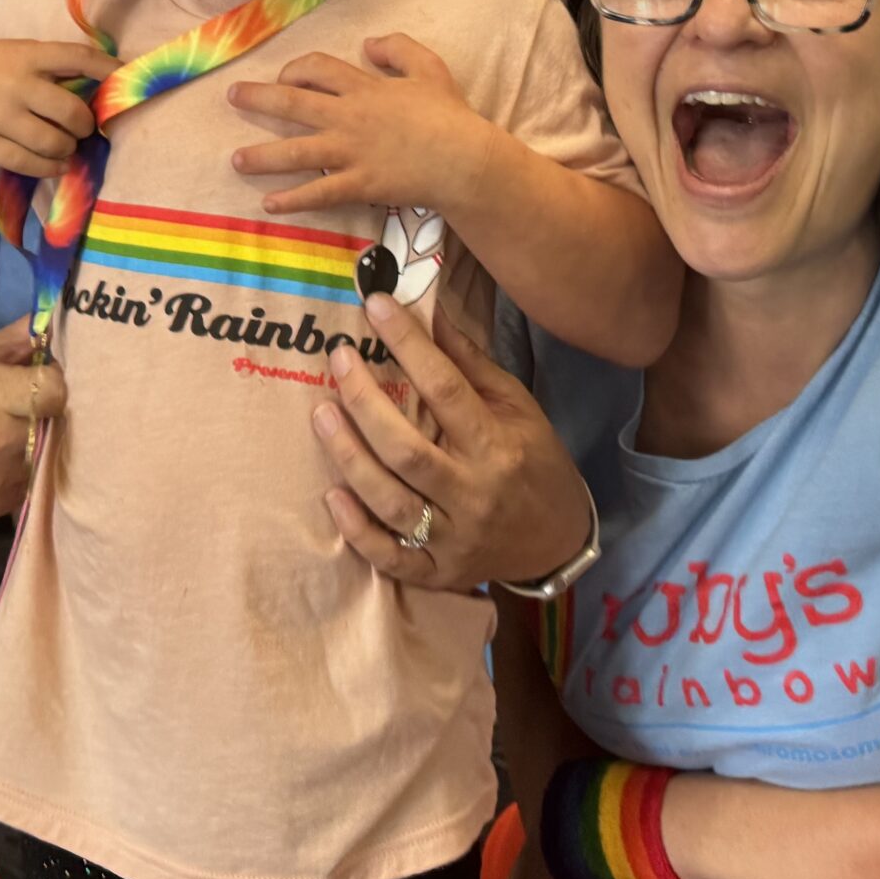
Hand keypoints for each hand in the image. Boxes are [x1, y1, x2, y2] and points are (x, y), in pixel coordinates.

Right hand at [0, 38, 116, 177]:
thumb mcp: (15, 53)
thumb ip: (50, 65)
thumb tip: (102, 83)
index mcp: (26, 54)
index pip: (78, 57)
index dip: (109, 70)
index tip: (127, 81)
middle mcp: (14, 84)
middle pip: (71, 111)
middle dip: (86, 123)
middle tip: (84, 126)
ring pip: (53, 142)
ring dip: (69, 148)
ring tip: (67, 144)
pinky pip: (28, 163)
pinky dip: (51, 167)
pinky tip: (58, 164)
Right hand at [0, 316, 65, 518]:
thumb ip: (17, 340)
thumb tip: (53, 325)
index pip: (55, 392)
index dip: (52, 382)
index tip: (39, 378)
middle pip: (53, 425)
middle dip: (43, 413)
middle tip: (20, 407)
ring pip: (40, 458)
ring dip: (31, 445)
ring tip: (3, 433)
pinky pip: (24, 485)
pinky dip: (16, 471)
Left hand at [227, 34, 507, 217]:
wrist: (464, 160)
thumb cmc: (449, 115)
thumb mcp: (429, 68)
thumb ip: (399, 48)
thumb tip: (368, 43)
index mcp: (363, 87)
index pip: (316, 68)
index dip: (295, 68)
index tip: (284, 76)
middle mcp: (348, 117)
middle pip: (292, 104)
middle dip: (258, 99)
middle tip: (232, 97)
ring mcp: (350, 153)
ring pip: (295, 153)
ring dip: (262, 157)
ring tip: (236, 161)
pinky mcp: (358, 185)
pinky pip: (318, 193)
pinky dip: (292, 200)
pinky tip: (268, 205)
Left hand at [313, 292, 591, 590]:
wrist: (558, 542)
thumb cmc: (535, 462)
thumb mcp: (518, 407)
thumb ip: (471, 365)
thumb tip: (430, 313)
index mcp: (497, 446)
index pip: (445, 389)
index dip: (408, 344)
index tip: (376, 306)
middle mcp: (474, 493)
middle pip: (407, 450)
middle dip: (365, 402)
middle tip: (338, 359)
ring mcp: (454, 538)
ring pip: (391, 502)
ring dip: (349, 458)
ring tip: (321, 414)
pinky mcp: (438, 572)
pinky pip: (391, 558)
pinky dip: (357, 531)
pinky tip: (331, 495)